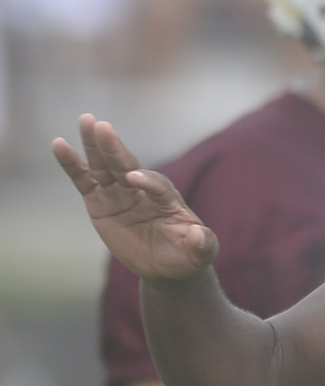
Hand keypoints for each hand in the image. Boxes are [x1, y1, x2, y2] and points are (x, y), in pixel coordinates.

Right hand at [52, 114, 217, 281]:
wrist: (166, 265)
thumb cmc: (186, 255)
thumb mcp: (200, 254)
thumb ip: (204, 245)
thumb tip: (200, 236)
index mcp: (167, 198)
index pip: (157, 185)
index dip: (148, 182)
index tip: (135, 180)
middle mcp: (141, 189)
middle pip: (127, 165)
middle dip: (115, 149)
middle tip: (102, 126)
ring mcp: (119, 193)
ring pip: (105, 166)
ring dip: (94, 145)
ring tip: (86, 120)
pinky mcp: (99, 201)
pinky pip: (83, 180)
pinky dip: (71, 164)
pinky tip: (59, 144)